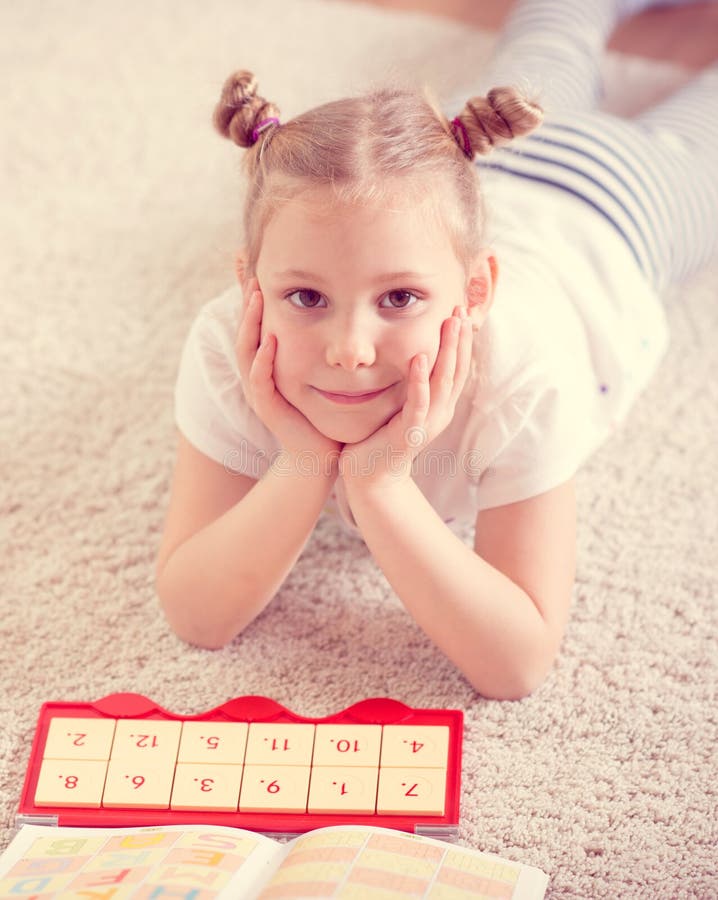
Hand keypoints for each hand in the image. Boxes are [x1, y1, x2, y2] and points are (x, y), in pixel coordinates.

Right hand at [236, 280, 341, 470]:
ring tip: (255, 295)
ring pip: (247, 349)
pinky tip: (268, 341)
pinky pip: (260, 380)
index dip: (249, 289)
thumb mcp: (322, 369)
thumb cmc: (325, 411)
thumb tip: (341, 306)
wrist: (321, 455)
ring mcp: (260, 389)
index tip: (246, 257)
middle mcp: (260, 371)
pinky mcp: (269, 407)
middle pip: (245, 326)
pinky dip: (262, 360)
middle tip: (245, 264)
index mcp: (270, 360)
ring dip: (250, 321)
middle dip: (245, 296)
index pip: (256, 318)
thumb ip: (323, 341)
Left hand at [340, 306, 473, 488]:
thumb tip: (409, 351)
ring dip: (447, 353)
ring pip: (443, 383)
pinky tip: (420, 359)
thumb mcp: (401, 405)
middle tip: (459, 310)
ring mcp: (426, 424)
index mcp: (439, 405)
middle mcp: (439, 413)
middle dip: (459, 340)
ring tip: (449, 326)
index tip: (458, 312)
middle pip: (456, 371)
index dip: (460, 341)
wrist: (370, 476)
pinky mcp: (409, 434)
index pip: (456, 368)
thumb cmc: (381, 437)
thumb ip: (410, 383)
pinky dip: (420, 381)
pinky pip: (418, 404)